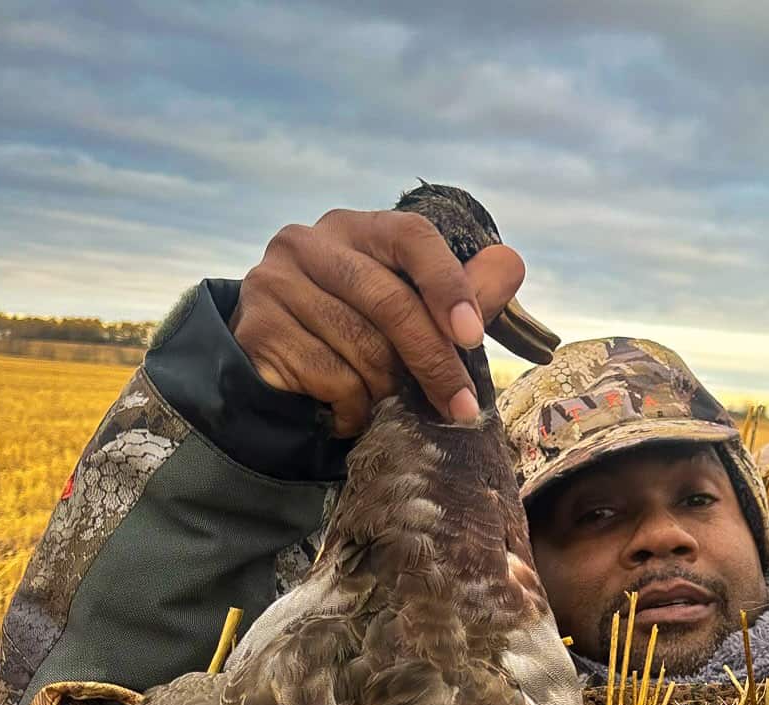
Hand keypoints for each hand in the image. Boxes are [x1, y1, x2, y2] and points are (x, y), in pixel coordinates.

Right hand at [230, 209, 526, 434]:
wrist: (278, 377)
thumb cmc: (359, 341)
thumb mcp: (416, 314)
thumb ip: (465, 292)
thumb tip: (511, 263)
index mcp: (356, 229)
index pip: (411, 236)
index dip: (448, 284)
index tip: (473, 336)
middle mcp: (308, 242)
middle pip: (389, 299)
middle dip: (434, 361)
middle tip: (462, 406)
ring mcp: (275, 282)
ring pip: (361, 343)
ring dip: (389, 388)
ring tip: (391, 404)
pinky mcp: (257, 328)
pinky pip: (329, 375)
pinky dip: (353, 406)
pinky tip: (350, 412)